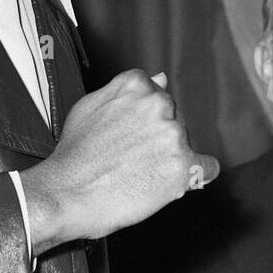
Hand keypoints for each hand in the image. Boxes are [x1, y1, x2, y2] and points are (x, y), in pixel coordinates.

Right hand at [22, 70, 218, 252]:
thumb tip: (160, 78)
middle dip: (159, 139)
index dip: (146, 122)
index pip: (159, 97)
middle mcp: (158, 104)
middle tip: (133, 160)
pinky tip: (177, 181)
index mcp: (137, 85)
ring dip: (170, 158)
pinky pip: (207, 168)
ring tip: (140, 175)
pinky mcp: (182, 166)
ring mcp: (172, 135)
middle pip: (175, 120)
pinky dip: (197, 175)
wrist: (65, 194)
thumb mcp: (89, 106)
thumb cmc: (73, 156)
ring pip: (186, 144)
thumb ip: (126, 90)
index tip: (132, 137)